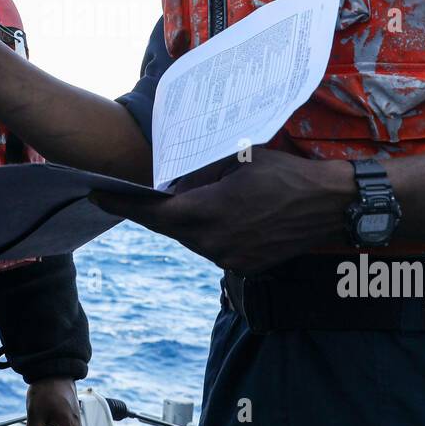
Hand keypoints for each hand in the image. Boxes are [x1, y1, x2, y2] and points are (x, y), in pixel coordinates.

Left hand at [91, 147, 357, 272]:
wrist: (329, 206)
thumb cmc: (285, 174)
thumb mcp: (239, 158)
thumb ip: (202, 170)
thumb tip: (176, 175)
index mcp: (208, 213)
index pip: (153, 213)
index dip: (121, 205)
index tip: (95, 195)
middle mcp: (214, 243)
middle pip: (169, 228)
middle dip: (152, 211)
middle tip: (128, 195)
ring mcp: (229, 259)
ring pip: (191, 239)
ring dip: (183, 222)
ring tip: (179, 200)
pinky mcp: (244, 267)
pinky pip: (213, 248)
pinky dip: (207, 232)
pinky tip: (216, 214)